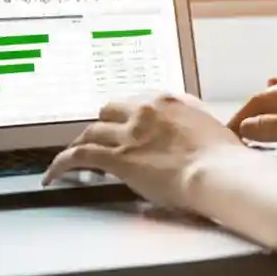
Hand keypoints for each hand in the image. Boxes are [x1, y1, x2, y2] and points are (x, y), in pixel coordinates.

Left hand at [43, 93, 249, 210]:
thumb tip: (186, 129)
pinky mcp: (116, 157)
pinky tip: (52, 174)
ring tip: (73, 156)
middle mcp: (143, 111)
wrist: (218, 171)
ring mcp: (128, 133)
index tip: (125, 125)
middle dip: (103, 125)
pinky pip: (79, 156)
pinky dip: (61, 164)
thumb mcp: (208, 125)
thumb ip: (190, 122)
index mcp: (166, 101)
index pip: (136, 102)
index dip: (127, 117)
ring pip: (91, 130)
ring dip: (81, 142)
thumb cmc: (223, 157)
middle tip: (100, 139)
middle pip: (109, 111)